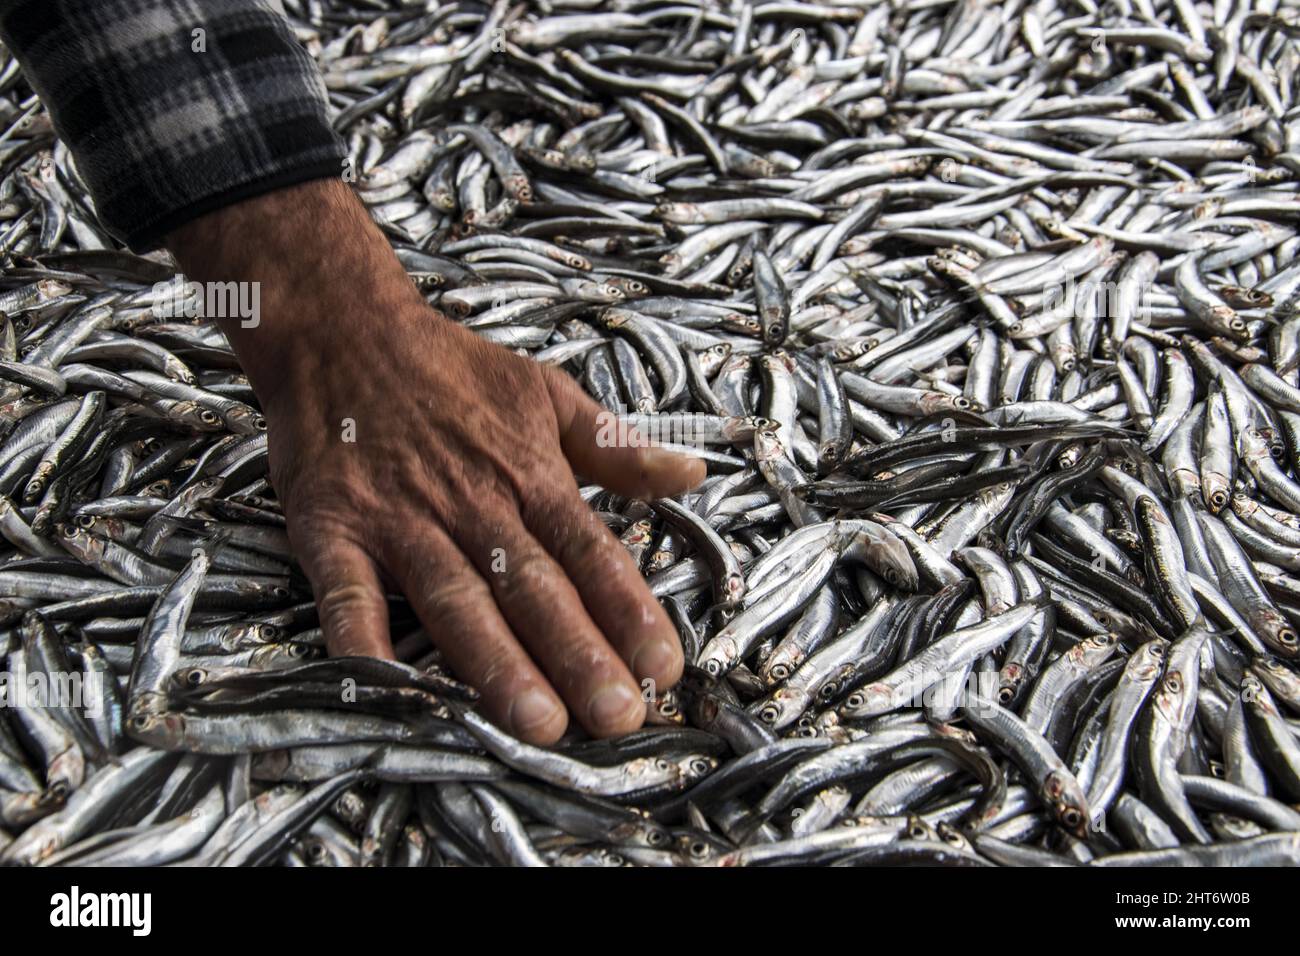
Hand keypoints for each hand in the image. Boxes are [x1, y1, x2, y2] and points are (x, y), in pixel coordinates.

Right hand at [167, 178, 704, 743]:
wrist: (344, 330)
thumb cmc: (454, 370)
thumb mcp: (547, 393)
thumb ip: (617, 448)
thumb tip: (694, 475)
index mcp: (529, 476)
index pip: (589, 554)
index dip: (628, 611)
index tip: (664, 668)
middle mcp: (472, 504)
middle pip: (533, 588)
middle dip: (578, 655)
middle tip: (617, 717)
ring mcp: (401, 519)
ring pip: (456, 600)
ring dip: (496, 663)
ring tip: (537, 722)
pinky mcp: (333, 529)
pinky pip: (347, 592)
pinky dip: (362, 639)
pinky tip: (387, 688)